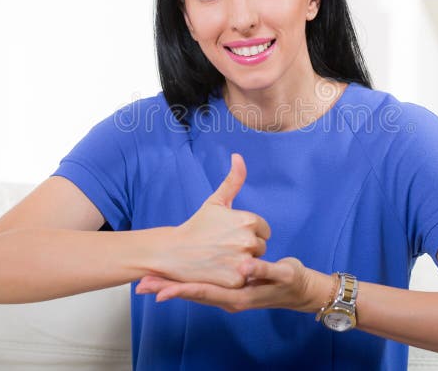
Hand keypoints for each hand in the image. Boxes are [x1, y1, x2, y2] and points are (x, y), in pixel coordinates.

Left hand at [136, 257, 331, 314]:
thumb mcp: (283, 274)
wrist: (300, 290)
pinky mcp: (227, 287)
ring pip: (194, 290)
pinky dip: (185, 283)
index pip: (204, 293)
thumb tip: (246, 267)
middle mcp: (228, 298)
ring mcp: (226, 294)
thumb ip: (265, 270)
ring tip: (148, 281)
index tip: (161, 291)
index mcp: (238, 296)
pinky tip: (173, 277)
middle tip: (143, 284)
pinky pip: (203, 285)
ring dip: (172, 286)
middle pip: (192, 294)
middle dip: (168, 289)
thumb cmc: (291, 281)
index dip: (182, 290)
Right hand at [154, 153, 271, 288]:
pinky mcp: (237, 281)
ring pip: (256, 264)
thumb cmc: (197, 226)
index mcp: (248, 221)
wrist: (174, 252)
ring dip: (244, 263)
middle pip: (261, 247)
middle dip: (246, 248)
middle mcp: (248, 241)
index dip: (249, 232)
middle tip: (223, 247)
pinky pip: (246, 278)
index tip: (230, 234)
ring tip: (222, 259)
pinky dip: (235, 277)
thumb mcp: (216, 201)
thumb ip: (233, 180)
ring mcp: (243, 262)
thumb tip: (238, 156)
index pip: (264, 229)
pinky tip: (220, 271)